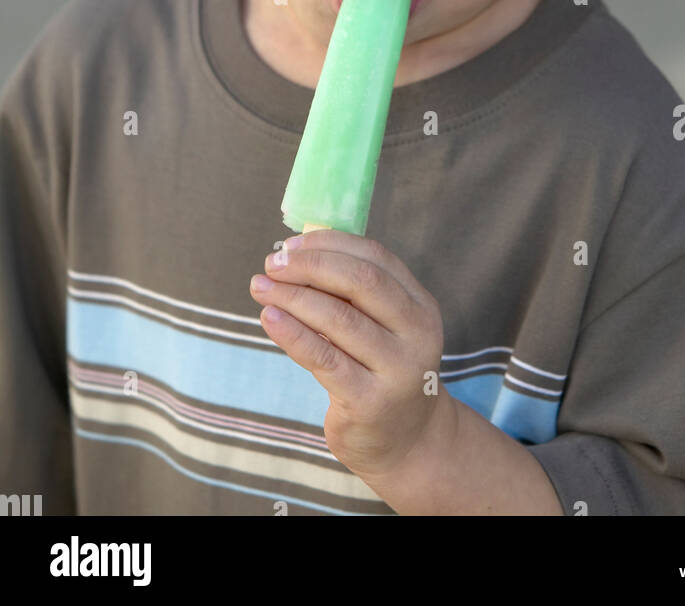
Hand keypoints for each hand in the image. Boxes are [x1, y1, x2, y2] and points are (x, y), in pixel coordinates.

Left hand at [250, 229, 447, 479]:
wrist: (406, 443)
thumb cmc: (381, 371)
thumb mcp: (382, 328)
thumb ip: (352, 294)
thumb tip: (295, 252)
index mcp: (421, 305)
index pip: (376, 257)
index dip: (330, 244)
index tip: (291, 244)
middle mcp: (417, 334)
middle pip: (361, 281)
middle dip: (309, 266)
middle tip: (271, 263)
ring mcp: (397, 369)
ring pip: (338, 318)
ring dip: (292, 296)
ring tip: (260, 287)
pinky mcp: (369, 401)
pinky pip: (323, 358)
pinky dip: (292, 333)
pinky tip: (269, 318)